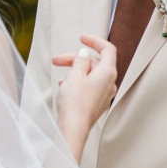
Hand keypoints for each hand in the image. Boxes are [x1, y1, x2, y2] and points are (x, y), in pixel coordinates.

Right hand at [54, 34, 117, 159]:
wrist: (74, 128)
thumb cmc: (75, 102)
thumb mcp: (75, 75)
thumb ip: (81, 61)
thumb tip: (85, 55)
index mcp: (108, 72)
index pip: (107, 49)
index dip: (94, 41)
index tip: (81, 38)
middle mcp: (110, 82)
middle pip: (95, 62)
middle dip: (75, 59)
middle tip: (56, 60)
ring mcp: (105, 93)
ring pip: (90, 75)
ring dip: (74, 72)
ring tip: (61, 78)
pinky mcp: (97, 102)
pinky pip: (89, 86)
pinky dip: (77, 82)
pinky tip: (65, 87)